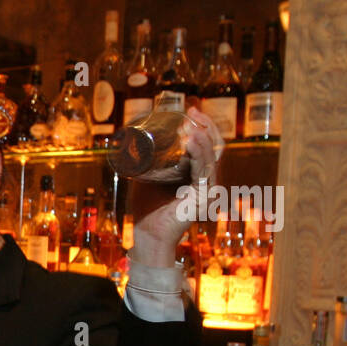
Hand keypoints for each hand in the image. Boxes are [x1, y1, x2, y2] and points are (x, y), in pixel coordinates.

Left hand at [129, 107, 223, 267]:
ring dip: (201, 137)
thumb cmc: (147, 209)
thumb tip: (131, 139)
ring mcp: (208, 190)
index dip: (204, 126)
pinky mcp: (203, 197)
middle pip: (214, 146)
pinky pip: (204, 172)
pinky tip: (192, 141)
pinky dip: (199, 154)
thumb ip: (148, 162)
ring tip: (189, 124)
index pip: (209, 146)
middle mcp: (207, 181)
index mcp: (198, 175)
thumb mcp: (149, 177)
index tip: (191, 110)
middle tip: (191, 112)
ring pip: (211, 156)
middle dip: (205, 125)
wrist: (147, 235)